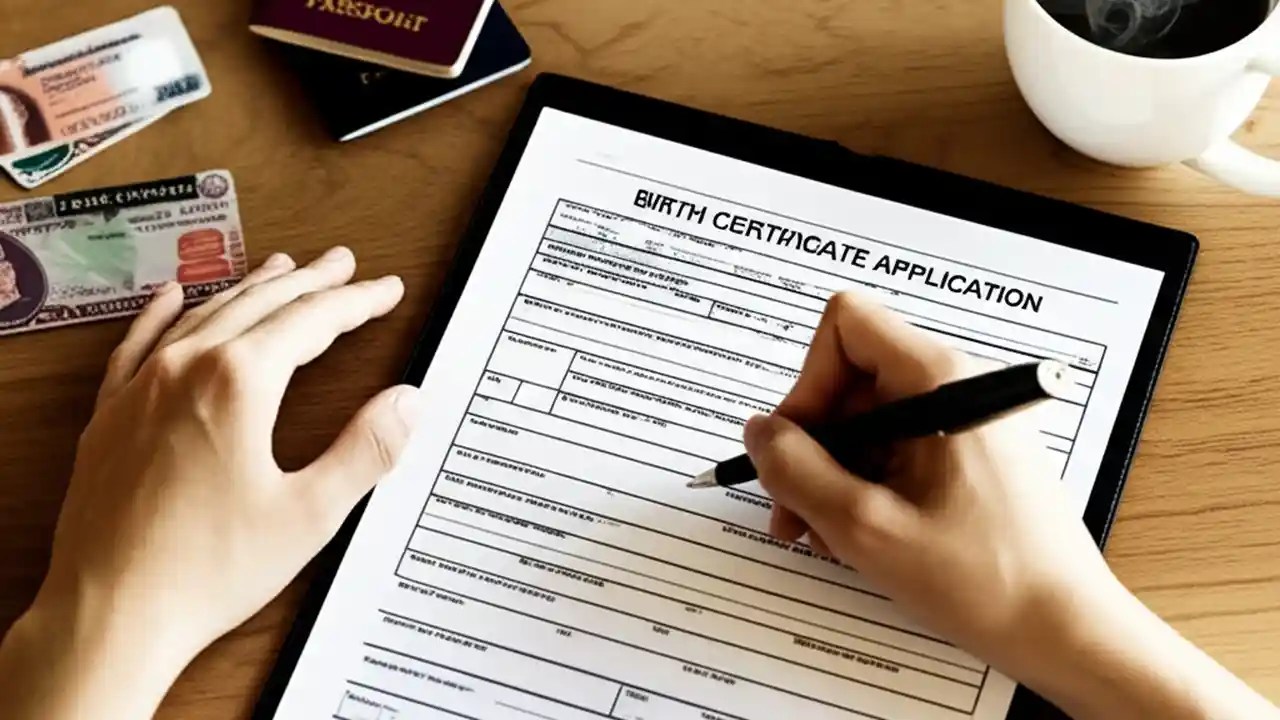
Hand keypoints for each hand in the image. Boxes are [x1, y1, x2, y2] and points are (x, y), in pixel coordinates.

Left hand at [1, 248, 420, 719]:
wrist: (111, 614)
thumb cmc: (207, 570)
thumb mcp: (310, 514)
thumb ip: (365, 450)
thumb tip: (408, 401)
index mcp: (239, 383)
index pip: (313, 321)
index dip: (357, 302)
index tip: (388, 290)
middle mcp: (186, 369)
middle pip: (261, 304)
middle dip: (309, 281)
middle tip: (344, 263)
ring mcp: (141, 388)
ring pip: (205, 315)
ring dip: (250, 288)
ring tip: (281, 268)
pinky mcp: (111, 416)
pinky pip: (138, 344)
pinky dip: (163, 313)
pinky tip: (173, 296)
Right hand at [745, 291, 1279, 719]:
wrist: (1066, 631)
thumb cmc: (988, 579)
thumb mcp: (866, 526)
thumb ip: (797, 471)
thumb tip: (760, 433)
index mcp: (940, 382)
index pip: (846, 325)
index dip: (807, 381)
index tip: (796, 446)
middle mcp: (956, 388)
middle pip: (850, 380)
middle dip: (811, 445)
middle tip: (792, 509)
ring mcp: (965, 423)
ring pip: (868, 423)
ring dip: (833, 476)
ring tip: (828, 537)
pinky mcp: (969, 457)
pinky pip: (897, 452)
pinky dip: (867, 489)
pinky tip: (862, 538)